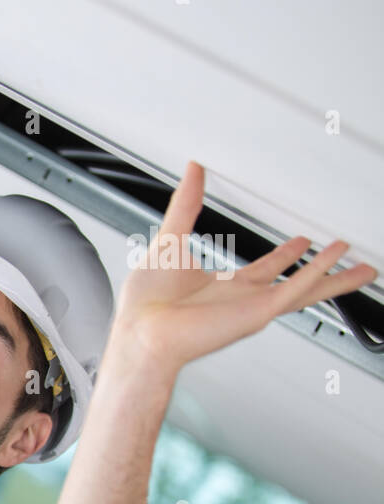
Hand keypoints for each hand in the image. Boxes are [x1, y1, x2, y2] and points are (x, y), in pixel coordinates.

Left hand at [111, 160, 377, 374]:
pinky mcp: (256, 313)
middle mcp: (241, 299)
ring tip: (362, 266)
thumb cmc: (145, 304)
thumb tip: (193, 171)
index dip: (286, 255)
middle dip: (322, 270)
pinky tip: (337, 259)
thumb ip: (186, 206)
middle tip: (343, 254)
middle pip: (294, 282)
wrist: (142, 332)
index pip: (265, 269)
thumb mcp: (171, 240)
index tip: (303, 242)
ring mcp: (251, 307)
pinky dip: (317, 274)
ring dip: (334, 276)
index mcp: (222, 287)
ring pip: (305, 290)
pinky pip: (295, 290)